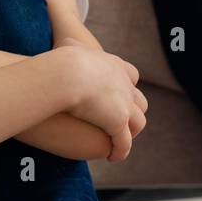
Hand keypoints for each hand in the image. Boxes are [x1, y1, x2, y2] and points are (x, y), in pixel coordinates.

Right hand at [50, 45, 148, 161]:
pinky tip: (113, 157)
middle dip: (132, 111)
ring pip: (138, 122)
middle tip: (119, 122)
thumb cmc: (62, 60)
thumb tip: (64, 43)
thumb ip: (70, 47)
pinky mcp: (118, 123)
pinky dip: (121, 150)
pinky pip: (124, 142)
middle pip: (139, 101)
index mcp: (115, 65)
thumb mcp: (70, 47)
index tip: (116, 95)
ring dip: (130, 133)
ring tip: (119, 142)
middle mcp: (125, 84)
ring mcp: (124, 104)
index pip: (131, 76)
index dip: (125, 86)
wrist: (67, 73)